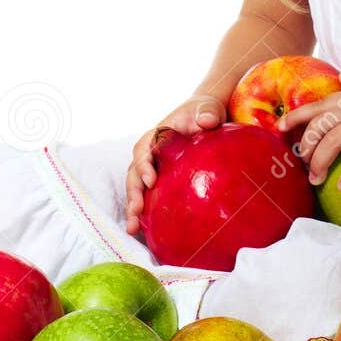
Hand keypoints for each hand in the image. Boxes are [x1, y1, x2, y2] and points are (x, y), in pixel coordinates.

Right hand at [125, 94, 225, 233]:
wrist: (206, 118)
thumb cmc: (205, 112)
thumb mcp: (207, 109)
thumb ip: (206, 112)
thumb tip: (208, 120)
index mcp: (157, 135)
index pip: (143, 150)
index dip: (143, 165)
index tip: (150, 181)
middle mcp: (150, 153)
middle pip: (134, 173)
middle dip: (133, 193)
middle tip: (136, 212)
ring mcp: (154, 168)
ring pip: (138, 188)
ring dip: (133, 208)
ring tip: (133, 228)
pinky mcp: (162, 180)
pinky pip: (150, 196)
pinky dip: (146, 213)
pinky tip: (147, 231)